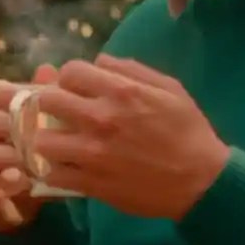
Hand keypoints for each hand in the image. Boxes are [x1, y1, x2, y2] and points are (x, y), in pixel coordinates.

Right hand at [0, 66, 58, 232]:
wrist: (45, 184)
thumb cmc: (51, 142)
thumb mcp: (58, 119)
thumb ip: (52, 95)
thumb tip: (46, 70)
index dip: (9, 98)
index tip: (37, 108)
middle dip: (3, 129)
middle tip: (31, 139)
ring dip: (0, 159)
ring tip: (26, 165)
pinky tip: (19, 182)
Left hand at [30, 54, 229, 220]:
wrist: (202, 182)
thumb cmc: (188, 132)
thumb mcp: (169, 89)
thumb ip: (131, 70)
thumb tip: (99, 61)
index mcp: (121, 92)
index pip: (70, 71)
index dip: (69, 78)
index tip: (75, 88)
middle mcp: (101, 119)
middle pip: (47, 101)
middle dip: (49, 104)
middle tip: (59, 113)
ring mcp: (93, 153)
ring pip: (42, 140)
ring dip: (46, 139)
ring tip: (56, 142)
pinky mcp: (92, 183)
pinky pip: (53, 174)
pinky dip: (52, 170)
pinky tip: (62, 167)